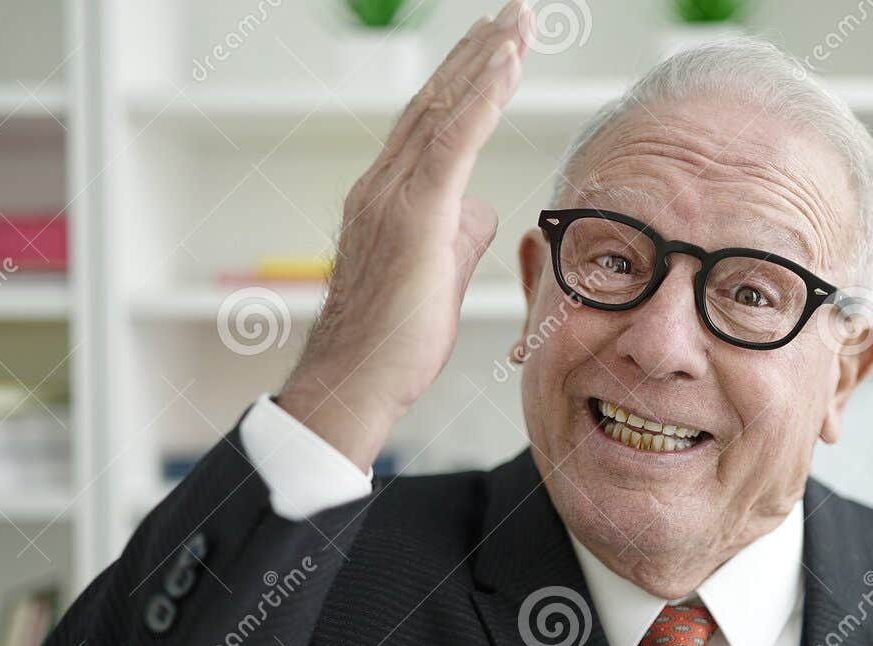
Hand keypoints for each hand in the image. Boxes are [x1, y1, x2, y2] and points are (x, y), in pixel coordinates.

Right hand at [277, 0, 531, 469]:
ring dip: (483, 61)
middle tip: (512, 12)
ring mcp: (392, 197)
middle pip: (436, 101)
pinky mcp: (412, 217)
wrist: (356, 381)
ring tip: (516, 23)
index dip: (466, 80)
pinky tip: (505, 64)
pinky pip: (452, 142)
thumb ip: (458, 233)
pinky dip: (481, 97)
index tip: (496, 42)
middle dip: (476, 52)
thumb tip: (482, 209)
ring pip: (443, 110)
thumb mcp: (437, 273)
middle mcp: (383, 185)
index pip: (433, 123)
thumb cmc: (395, 342)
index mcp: (388, 197)